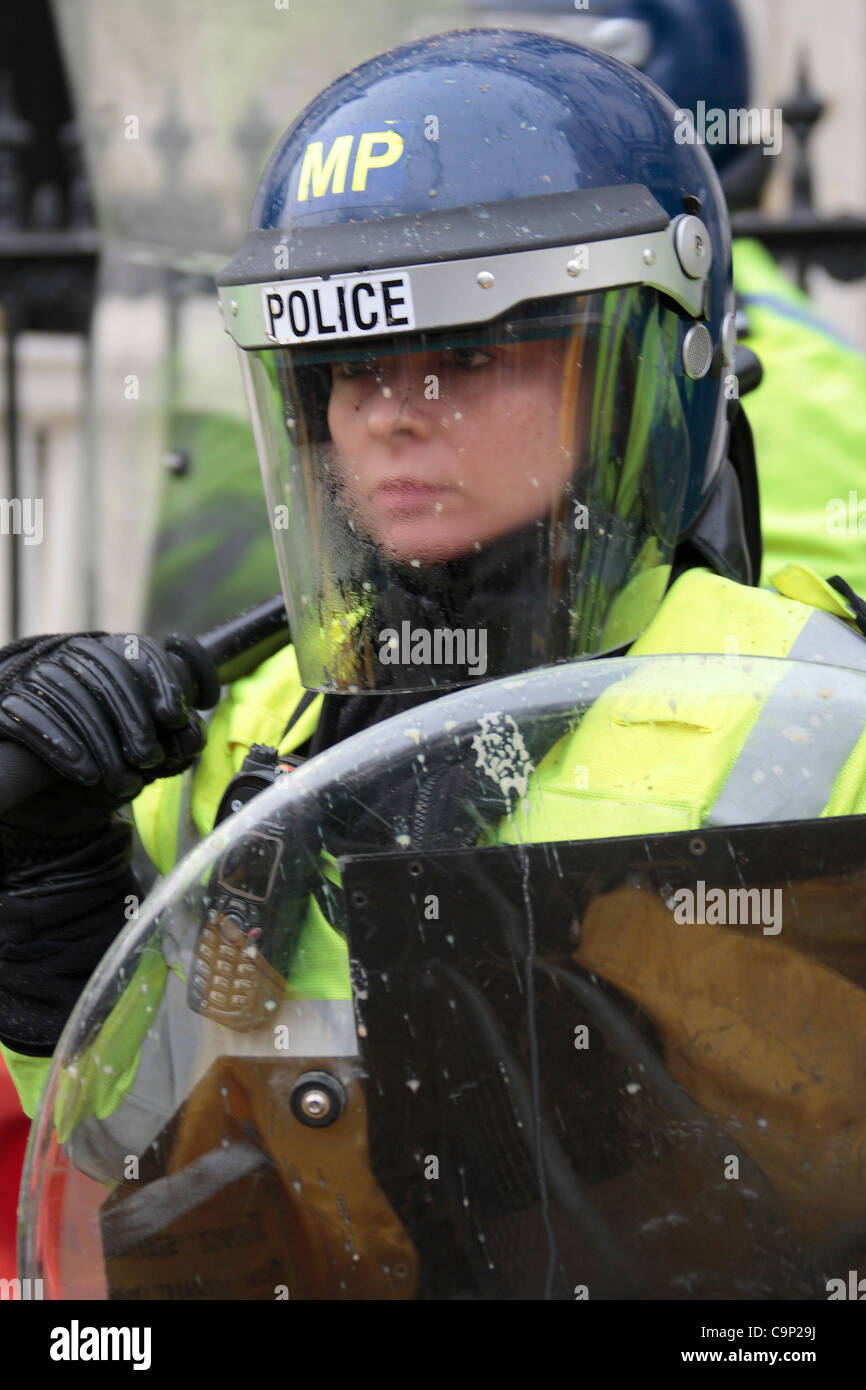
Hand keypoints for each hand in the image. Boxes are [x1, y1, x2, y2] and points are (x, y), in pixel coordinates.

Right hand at [0, 631, 210, 830]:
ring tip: (121, 781)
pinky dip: (61, 746)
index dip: (160, 680)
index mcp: (112, 656)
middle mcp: (72, 657)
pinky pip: (30, 716)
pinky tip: (85, 773)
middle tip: (149, 760)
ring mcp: (36, 676)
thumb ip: (171, 738)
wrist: (47, 793)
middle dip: (132, 720)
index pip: (139, 649)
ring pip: (70, 694)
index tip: (175, 717)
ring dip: (101, 742)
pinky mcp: (7, 704)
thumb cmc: (106, 760)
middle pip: (105, 673)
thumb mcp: (144, 749)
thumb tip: (190, 731)